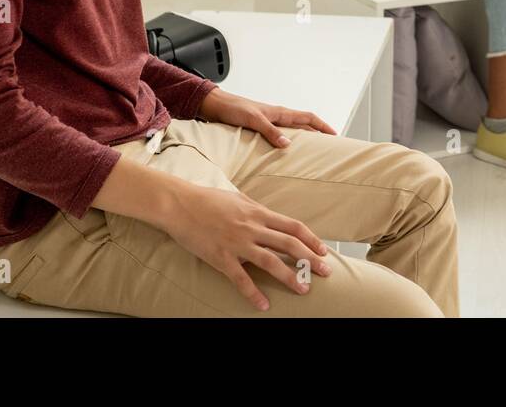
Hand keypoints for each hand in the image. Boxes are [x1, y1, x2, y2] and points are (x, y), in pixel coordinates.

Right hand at [162, 181, 331, 311]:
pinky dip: (253, 293)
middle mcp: (252, 227)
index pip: (293, 226)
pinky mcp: (221, 257)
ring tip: (304, 289)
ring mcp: (237, 243)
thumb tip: (270, 218)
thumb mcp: (238, 199)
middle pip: (289, 244)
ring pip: (270, 261)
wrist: (179, 204)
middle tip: (326, 272)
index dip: (311, 239)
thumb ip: (256, 210)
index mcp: (258, 212)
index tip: (324, 251)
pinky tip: (263, 305)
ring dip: (290, 276)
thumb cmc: (208, 200)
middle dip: (310, 259)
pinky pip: (240, 279)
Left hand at [200, 92, 336, 147]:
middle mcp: (277, 117)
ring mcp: (270, 123)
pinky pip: (280, 137)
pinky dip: (287, 145)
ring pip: (293, 132)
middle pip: (304, 125)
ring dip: (304, 140)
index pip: (308, 118)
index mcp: (280, 113)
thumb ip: (270, 132)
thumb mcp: (253, 120)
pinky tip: (286, 155)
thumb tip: (288, 145)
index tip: (336, 135)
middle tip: (329, 148)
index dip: (323, 126)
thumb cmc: (233, 109)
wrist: (215, 106)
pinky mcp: (260, 129)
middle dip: (318, 135)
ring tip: (312, 155)